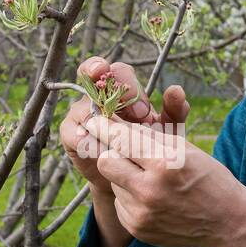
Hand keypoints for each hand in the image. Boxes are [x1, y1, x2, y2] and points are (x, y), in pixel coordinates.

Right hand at [59, 57, 188, 196]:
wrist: (128, 176)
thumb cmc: (146, 144)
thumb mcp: (165, 128)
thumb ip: (174, 110)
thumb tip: (176, 90)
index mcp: (119, 87)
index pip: (118, 70)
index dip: (128, 83)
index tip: (143, 110)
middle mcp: (96, 94)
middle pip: (90, 73)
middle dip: (109, 89)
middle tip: (134, 116)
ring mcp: (80, 112)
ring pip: (82, 106)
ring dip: (101, 122)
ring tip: (119, 141)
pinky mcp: (69, 134)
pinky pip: (74, 133)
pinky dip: (90, 143)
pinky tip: (105, 153)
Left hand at [78, 112, 238, 246]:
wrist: (226, 222)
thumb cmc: (208, 177)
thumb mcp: (184, 148)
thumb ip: (149, 136)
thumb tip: (116, 122)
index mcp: (165, 163)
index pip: (121, 139)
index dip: (104, 127)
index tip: (93, 119)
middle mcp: (150, 191)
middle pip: (106, 161)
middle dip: (112, 151)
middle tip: (122, 150)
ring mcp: (142, 214)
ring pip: (113, 182)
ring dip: (125, 176)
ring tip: (151, 180)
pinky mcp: (138, 229)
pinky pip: (120, 203)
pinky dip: (131, 197)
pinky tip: (153, 199)